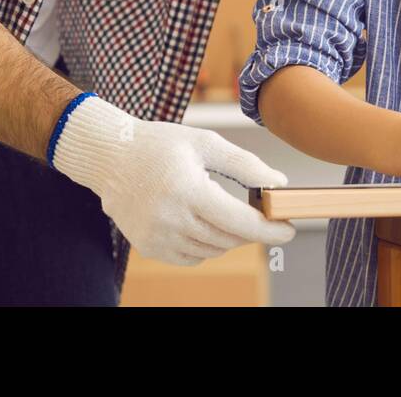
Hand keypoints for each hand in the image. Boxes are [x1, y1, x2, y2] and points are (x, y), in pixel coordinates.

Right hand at [50, 95, 295, 264]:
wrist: (110, 157)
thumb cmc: (161, 145)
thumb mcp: (206, 143)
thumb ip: (245, 165)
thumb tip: (279, 184)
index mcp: (188, 191)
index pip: (240, 222)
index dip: (270, 230)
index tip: (290, 230)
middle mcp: (171, 219)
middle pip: (230, 239)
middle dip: (251, 228)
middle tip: (259, 210)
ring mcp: (157, 237)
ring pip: (213, 250)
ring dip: (229, 235)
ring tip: (225, 209)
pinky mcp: (148, 247)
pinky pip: (192, 257)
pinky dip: (206, 244)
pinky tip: (201, 220)